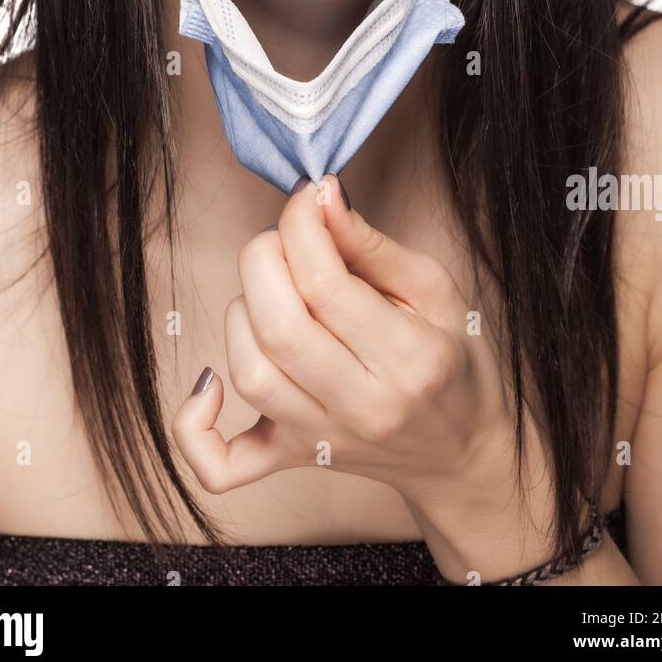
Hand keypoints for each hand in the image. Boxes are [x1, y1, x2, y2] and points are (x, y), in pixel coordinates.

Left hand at [171, 174, 515, 511]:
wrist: (466, 453)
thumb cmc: (454, 361)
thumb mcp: (436, 290)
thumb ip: (371, 244)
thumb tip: (321, 196)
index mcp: (409, 358)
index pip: (325, 283)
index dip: (301, 225)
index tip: (306, 199)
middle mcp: (363, 406)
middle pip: (278, 327)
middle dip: (263, 260)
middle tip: (283, 238)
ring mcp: (323, 439)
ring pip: (250, 373)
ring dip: (242, 313)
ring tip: (271, 293)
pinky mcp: (293, 460)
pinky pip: (223, 466)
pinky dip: (195, 429)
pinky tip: (209, 383)